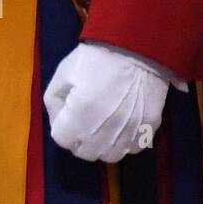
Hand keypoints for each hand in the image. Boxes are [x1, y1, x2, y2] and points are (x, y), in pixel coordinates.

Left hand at [44, 42, 184, 162]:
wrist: (136, 48)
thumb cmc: (95, 58)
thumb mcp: (62, 75)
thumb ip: (54, 103)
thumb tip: (58, 122)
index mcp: (80, 114)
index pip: (62, 140)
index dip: (62, 128)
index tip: (68, 116)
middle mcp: (105, 129)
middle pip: (85, 152)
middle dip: (79, 140)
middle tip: (84, 122)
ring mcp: (129, 131)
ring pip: (109, 155)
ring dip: (102, 145)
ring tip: (103, 127)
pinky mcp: (149, 128)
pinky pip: (132, 148)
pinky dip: (124, 143)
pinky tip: (121, 127)